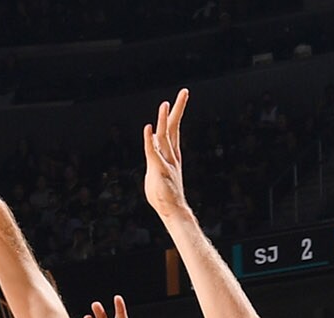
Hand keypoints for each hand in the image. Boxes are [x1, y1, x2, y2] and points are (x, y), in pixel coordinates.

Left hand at [143, 90, 190, 219]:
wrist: (172, 211)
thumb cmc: (163, 195)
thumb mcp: (156, 169)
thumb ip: (153, 153)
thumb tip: (152, 139)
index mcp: (172, 154)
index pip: (174, 129)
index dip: (175, 113)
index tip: (179, 97)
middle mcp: (171, 155)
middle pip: (174, 127)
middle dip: (178, 108)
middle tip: (185, 91)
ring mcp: (166, 162)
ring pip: (165, 136)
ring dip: (164, 120)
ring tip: (165, 104)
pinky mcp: (158, 170)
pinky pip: (153, 153)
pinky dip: (149, 140)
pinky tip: (148, 128)